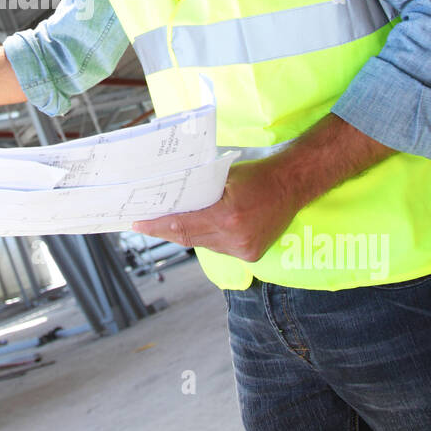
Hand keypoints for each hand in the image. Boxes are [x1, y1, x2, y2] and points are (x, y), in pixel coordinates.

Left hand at [132, 160, 297, 262]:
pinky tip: (202, 227)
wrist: (291, 185)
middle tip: (145, 224)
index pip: (182, 225)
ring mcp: (243, 249)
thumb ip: (199, 191)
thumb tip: (171, 200)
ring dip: (187, 234)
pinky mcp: (251, 255)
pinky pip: (219, 248)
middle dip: (165, 231)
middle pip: (189, 238)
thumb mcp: (222, 176)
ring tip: (168, 224)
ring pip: (203, 244)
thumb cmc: (258, 175)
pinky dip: (208, 237)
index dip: (157, 226)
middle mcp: (234, 237)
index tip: (138, 224)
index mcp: (227, 216)